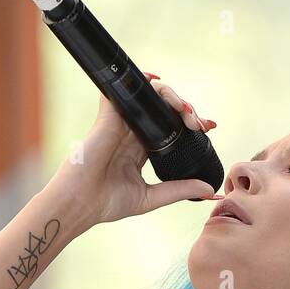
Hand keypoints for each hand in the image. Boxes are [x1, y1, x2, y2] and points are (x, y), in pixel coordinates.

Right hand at [46, 74, 218, 230]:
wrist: (80, 203)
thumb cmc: (106, 203)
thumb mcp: (151, 197)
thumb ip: (179, 190)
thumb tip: (208, 189)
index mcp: (139, 149)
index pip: (169, 129)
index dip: (188, 124)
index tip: (208, 128)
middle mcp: (131, 133)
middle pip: (163, 110)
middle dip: (186, 110)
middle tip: (200, 123)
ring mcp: (120, 122)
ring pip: (150, 96)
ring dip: (172, 96)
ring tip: (187, 111)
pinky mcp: (109, 115)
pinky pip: (128, 90)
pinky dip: (147, 85)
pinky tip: (162, 90)